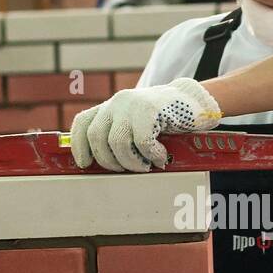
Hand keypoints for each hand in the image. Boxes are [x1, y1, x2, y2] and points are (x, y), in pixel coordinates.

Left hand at [69, 77, 222, 171]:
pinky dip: (151, 155)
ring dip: (132, 161)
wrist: (193, 102)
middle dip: (110, 161)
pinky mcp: (149, 108)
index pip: (83, 123)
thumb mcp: (135, 125)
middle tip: (127, 169)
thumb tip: (101, 163)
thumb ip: (118, 135)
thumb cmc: (164, 121)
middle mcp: (117, 102)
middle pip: (97, 137)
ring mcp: (132, 104)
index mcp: (110, 107)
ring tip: (146, 165)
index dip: (79, 146)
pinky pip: (142, 141)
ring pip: (117, 142)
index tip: (84, 164)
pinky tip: (160, 157)